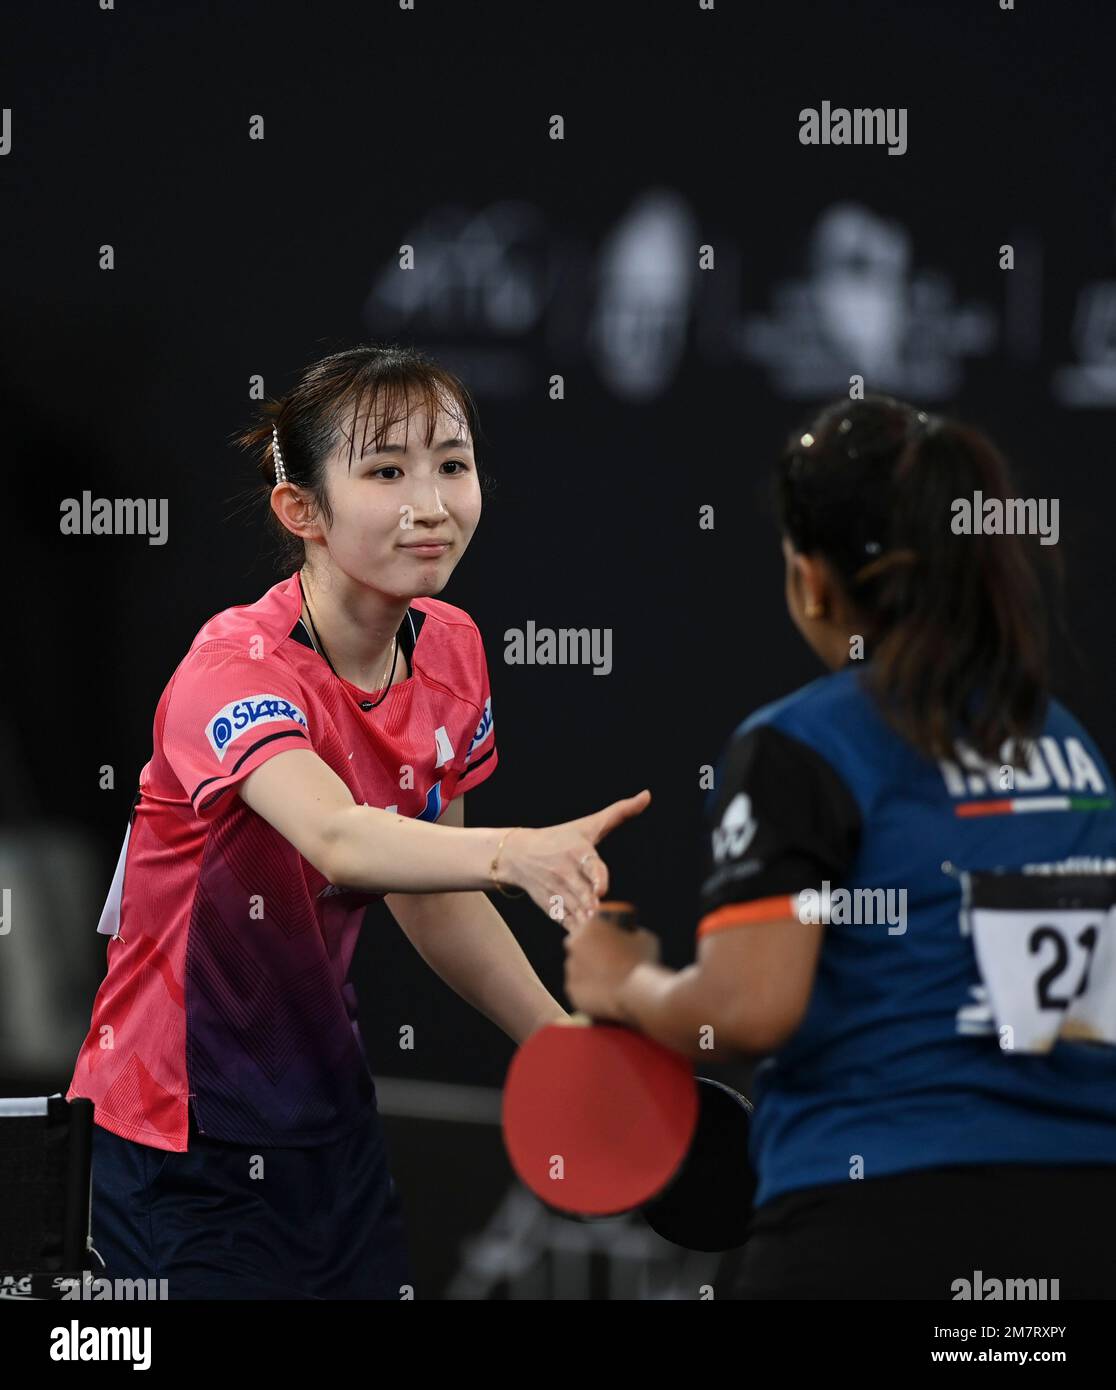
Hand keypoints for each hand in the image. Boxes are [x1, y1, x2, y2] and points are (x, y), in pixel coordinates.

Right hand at [497, 789, 650, 927]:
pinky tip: (589, 937)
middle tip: (603, 914)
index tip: (601, 889)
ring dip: (588, 922)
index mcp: (577, 851)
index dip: (597, 877)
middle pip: (584, 894)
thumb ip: (620, 811)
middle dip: (594, 906)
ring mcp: (556, 891)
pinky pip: (566, 922)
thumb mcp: (588, 824)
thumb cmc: (560, 837)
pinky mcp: (551, 906)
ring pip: (576, 911)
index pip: (590, 865)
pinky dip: (578, 931)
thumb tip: (647, 795)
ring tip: (601, 929)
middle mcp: (565, 872)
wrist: (519, 854)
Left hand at [564, 914, 659, 1020]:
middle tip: (604, 961)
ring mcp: (571, 970)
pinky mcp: (572, 992)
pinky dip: (586, 991)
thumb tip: (630, 935)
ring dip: (586, 972)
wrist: (640, 994)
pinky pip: (577, 989)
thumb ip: (633, 933)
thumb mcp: (644, 937)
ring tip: (606, 981)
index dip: (595, 935)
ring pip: (576, 969)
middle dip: (586, 952)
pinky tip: (601, 995)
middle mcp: (574, 945)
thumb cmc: (644, 962)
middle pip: (576, 946)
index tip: (605, 942)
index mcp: (590, 927)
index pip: (586, 927)